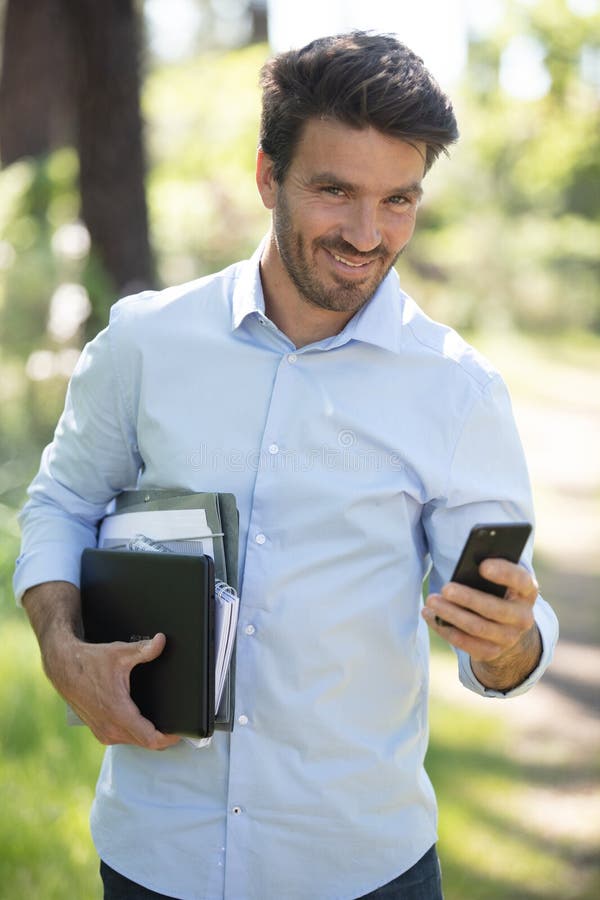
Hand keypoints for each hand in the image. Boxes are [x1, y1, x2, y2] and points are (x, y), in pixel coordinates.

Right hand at [55, 633, 180, 749]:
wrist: (63, 668)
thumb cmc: (88, 662)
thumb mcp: (120, 653)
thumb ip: (144, 649)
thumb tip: (161, 641)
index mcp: (118, 713)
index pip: (150, 738)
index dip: (170, 737)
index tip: (181, 731)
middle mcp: (110, 728)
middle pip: (146, 743)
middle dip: (163, 736)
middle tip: (177, 723)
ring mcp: (103, 732)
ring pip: (135, 742)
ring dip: (149, 735)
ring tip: (162, 722)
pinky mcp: (99, 731)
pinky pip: (124, 739)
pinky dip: (136, 733)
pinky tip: (142, 721)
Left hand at [422, 559, 541, 690]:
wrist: (506, 628)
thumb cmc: (496, 592)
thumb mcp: (500, 580)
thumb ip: (488, 571)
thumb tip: (463, 568)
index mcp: (527, 592)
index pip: (521, 580)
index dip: (504, 573)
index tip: (482, 566)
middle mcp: (523, 617)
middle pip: (495, 609)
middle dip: (468, 598)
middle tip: (445, 588)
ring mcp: (509, 638)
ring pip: (477, 627)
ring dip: (451, 614)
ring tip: (431, 601)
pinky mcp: (491, 652)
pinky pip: (465, 643)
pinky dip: (444, 628)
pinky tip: (429, 615)